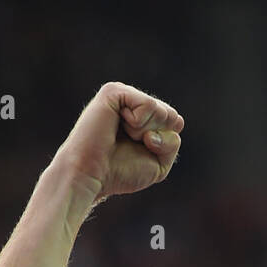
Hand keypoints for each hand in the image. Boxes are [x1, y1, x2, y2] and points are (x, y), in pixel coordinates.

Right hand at [51, 81, 183, 200]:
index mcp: (143, 118)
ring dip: (145, 132)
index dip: (165, 143)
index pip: (176, 122)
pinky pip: (148, 104)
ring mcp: (123, 95)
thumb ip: (172, 142)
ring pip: (161, 110)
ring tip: (121, 136)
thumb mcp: (158, 164)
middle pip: (172, 116)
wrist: (91, 175)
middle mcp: (133, 103)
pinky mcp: (114, 91)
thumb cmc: (119, 172)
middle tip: (129, 144)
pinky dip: (138, 123)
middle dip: (157, 137)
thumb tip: (171, 118)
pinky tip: (117, 125)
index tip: (140, 152)